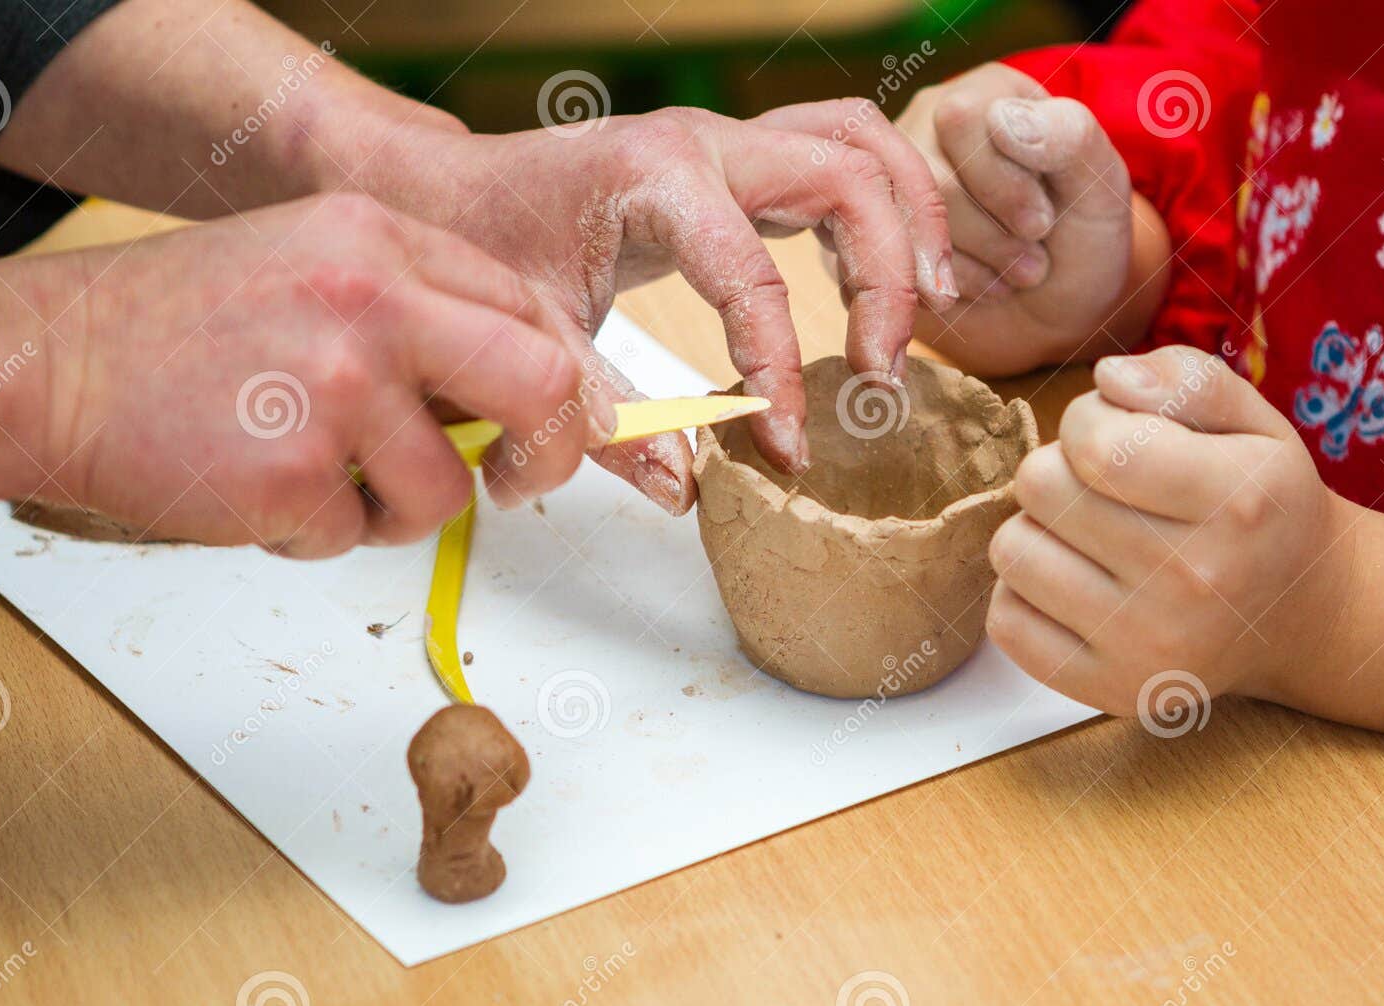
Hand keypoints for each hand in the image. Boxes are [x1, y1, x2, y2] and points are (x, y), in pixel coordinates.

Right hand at [29, 193, 602, 556]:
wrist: (56, 364)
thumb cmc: (178, 324)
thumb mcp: (309, 261)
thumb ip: (413, 305)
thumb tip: (518, 386)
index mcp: (380, 243)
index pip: (525, 311)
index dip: (552, 382)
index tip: (546, 425)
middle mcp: (371, 304)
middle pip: (540, 386)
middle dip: (547, 452)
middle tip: (520, 482)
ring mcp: (336, 390)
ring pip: (447, 492)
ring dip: (394, 510)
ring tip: (319, 477)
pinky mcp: (296, 474)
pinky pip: (358, 536)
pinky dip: (317, 532)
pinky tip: (260, 488)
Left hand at [361, 104, 955, 510]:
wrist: (450, 186)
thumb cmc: (484, 248)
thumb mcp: (535, 338)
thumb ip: (606, 416)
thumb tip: (684, 489)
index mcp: (652, 177)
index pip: (754, 280)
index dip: (781, 374)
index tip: (786, 448)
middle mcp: (703, 140)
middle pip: (848, 180)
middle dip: (885, 281)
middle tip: (881, 375)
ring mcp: (726, 137)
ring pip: (862, 144)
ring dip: (912, 221)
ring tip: (933, 307)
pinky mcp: (738, 156)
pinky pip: (843, 151)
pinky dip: (889, 201)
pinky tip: (899, 271)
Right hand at [893, 63, 1166, 376]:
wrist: (1054, 311)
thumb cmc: (1081, 240)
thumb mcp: (1099, 185)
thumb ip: (1068, 137)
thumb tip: (1002, 116)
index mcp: (984, 95)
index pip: (961, 120)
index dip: (1003, 183)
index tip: (1045, 222)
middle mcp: (925, 128)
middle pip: (930, 182)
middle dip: (992, 236)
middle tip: (1034, 263)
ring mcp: (890, 185)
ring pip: (905, 228)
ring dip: (971, 269)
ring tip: (1013, 277)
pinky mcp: (876, 239)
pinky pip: (888, 268)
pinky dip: (941, 292)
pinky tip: (976, 290)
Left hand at [986, 347, 1345, 716]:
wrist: (1299, 615)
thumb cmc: (1261, 505)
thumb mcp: (1255, 424)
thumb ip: (1185, 381)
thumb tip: (1108, 378)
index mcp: (1237, 500)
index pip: (1094, 444)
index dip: (1084, 422)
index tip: (1113, 434)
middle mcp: (1194, 580)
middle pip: (1040, 488)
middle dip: (1059, 471)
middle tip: (1102, 489)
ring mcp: (1149, 645)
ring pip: (1011, 551)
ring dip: (1037, 530)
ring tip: (1088, 535)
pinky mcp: (1111, 690)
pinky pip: (1006, 622)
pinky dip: (1025, 593)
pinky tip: (1074, 583)